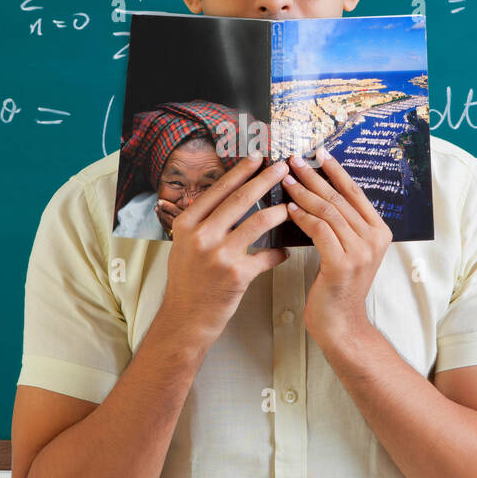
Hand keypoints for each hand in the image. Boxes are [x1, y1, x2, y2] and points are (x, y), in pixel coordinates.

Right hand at [156, 153, 291, 347]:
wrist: (185, 319)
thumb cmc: (187, 282)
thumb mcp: (183, 245)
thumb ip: (202, 223)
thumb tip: (228, 197)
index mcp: (186, 223)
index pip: (218, 189)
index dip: (241, 171)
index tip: (257, 158)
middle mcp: (202, 235)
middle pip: (241, 198)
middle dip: (266, 179)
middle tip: (283, 168)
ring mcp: (219, 254)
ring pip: (260, 221)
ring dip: (280, 212)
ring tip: (292, 207)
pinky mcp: (237, 274)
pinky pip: (268, 255)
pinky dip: (279, 252)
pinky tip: (285, 250)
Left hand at [280, 147, 391, 343]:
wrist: (341, 325)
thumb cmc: (337, 288)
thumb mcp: (347, 252)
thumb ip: (342, 226)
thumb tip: (318, 194)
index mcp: (379, 232)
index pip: (356, 193)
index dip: (336, 171)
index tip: (319, 152)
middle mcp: (374, 239)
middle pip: (340, 198)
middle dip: (314, 176)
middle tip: (294, 160)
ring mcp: (360, 251)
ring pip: (328, 211)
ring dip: (304, 193)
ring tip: (286, 180)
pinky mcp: (342, 263)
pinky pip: (319, 230)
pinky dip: (303, 216)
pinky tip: (289, 209)